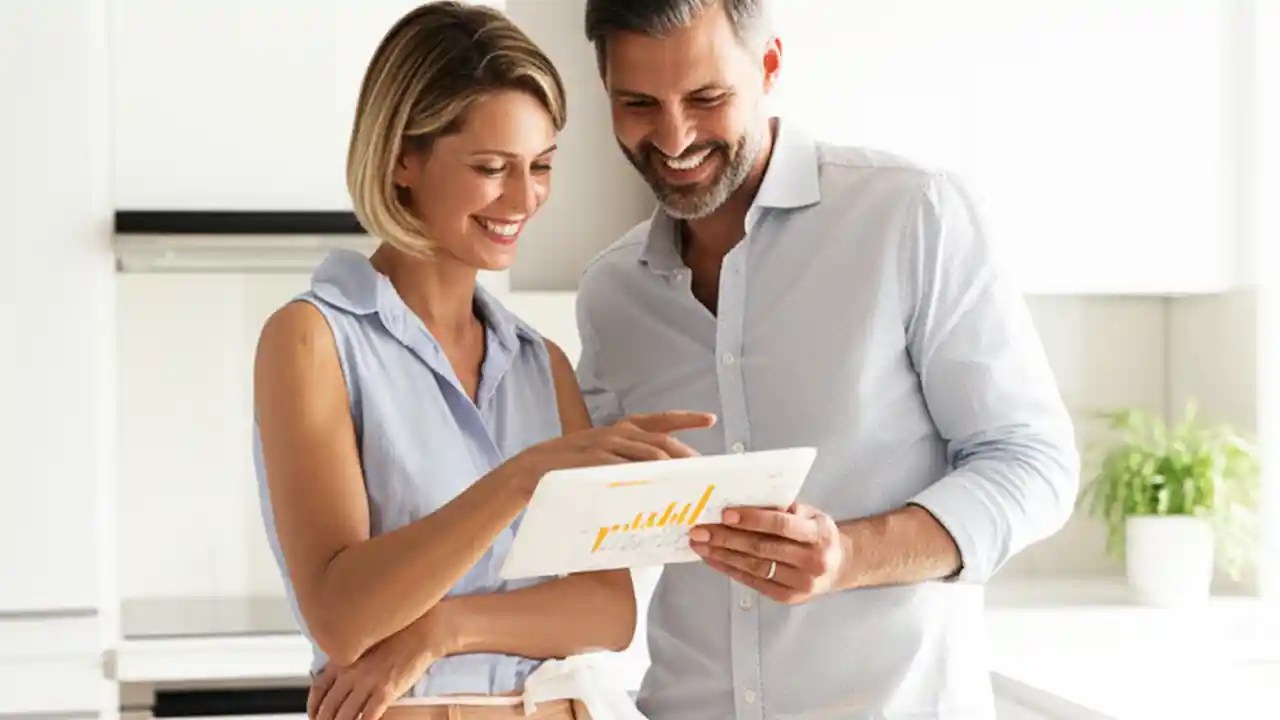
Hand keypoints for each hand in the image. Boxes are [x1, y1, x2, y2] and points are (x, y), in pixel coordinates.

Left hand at [307, 607, 453, 719]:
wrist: (422, 631)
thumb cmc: (398, 634)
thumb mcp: (365, 643)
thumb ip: (350, 659)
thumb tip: (341, 677)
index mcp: (344, 659)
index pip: (318, 688)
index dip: (313, 706)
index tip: (314, 714)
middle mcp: (351, 672)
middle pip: (328, 707)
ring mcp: (368, 682)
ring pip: (345, 716)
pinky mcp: (385, 691)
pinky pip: (368, 716)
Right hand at [507, 411, 715, 492]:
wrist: (530, 472)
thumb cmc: (569, 470)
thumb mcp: (601, 459)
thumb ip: (627, 463)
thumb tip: (659, 481)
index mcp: (619, 429)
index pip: (660, 421)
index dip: (687, 418)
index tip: (710, 419)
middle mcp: (616, 432)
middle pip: (663, 442)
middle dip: (687, 457)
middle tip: (705, 475)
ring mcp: (605, 445)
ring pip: (650, 455)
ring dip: (674, 471)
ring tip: (691, 487)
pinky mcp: (595, 461)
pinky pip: (628, 469)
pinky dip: (647, 479)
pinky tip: (660, 491)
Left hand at [688, 502, 848, 604]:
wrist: (837, 565)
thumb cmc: (817, 533)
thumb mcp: (810, 513)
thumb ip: (784, 507)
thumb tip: (747, 499)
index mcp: (819, 534)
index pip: (781, 525)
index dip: (752, 519)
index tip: (725, 514)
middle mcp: (813, 561)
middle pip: (763, 548)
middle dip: (727, 538)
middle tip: (701, 529)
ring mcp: (801, 583)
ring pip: (754, 567)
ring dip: (722, 555)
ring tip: (700, 544)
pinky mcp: (787, 597)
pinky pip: (753, 582)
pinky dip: (729, 569)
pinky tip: (713, 558)